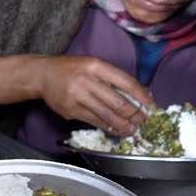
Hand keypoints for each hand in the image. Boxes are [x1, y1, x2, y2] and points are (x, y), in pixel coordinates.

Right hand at [37, 55, 154, 134]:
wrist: (44, 75)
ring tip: (132, 130)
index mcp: (97, 65)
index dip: (141, 96)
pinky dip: (107, 127)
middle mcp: (87, 80)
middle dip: (134, 114)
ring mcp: (77, 96)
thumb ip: (114, 77)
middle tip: (144, 122)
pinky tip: (116, 130)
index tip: (151, 105)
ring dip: (122, 125)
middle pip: (117, 101)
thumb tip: (141, 93)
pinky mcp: (70, 109)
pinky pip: (94, 121)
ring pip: (106, 114)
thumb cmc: (73, 69)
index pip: (126, 82)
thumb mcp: (94, 65)